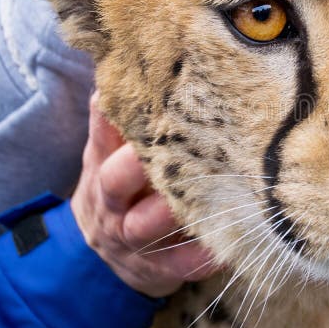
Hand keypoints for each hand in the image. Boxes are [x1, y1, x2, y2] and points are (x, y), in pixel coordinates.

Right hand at [71, 93, 217, 297]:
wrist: (105, 253)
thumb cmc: (121, 187)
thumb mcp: (110, 152)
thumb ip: (123, 115)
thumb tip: (139, 57)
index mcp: (101, 163)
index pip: (102, 132)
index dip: (117, 114)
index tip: (148, 92)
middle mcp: (111, 201)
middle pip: (114, 180)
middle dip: (137, 164)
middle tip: (170, 147)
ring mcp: (131, 238)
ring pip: (145, 226)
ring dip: (172, 210)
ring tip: (206, 194)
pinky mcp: (156, 270)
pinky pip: (180, 266)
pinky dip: (203, 255)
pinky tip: (227, 242)